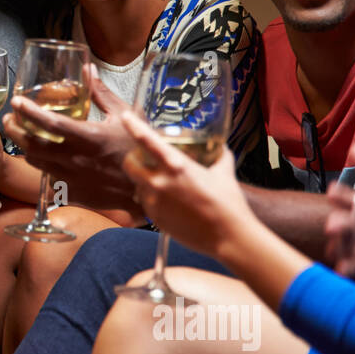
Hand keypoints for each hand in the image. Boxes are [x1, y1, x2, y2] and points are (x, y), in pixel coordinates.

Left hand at [3, 68, 142, 212]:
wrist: (148, 187)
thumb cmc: (138, 148)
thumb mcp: (124, 115)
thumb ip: (101, 93)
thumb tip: (88, 70)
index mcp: (89, 137)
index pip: (49, 124)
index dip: (28, 111)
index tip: (16, 102)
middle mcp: (76, 159)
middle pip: (32, 145)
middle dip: (15, 130)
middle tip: (10, 119)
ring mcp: (72, 179)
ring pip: (36, 162)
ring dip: (26, 147)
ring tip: (24, 135)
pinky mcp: (73, 193)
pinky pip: (48, 178)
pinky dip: (42, 165)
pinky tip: (44, 157)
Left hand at [118, 110, 252, 255]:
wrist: (228, 236)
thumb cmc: (228, 203)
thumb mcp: (224, 171)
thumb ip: (218, 156)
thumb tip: (219, 147)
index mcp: (176, 165)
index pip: (146, 140)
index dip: (132, 125)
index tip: (126, 117)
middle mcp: (160, 181)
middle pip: (129, 164)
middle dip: (134, 160)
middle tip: (143, 160)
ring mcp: (155, 201)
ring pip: (137, 185)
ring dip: (144, 181)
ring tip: (162, 184)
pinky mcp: (155, 218)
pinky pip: (145, 203)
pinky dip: (152, 199)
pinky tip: (169, 202)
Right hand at [325, 139, 354, 287]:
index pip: (342, 199)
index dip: (339, 196)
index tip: (334, 191)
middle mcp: (349, 226)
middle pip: (339, 224)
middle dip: (337, 224)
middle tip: (335, 224)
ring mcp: (352, 246)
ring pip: (340, 246)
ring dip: (339, 245)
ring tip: (342, 249)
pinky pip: (348, 268)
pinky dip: (344, 268)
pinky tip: (344, 268)